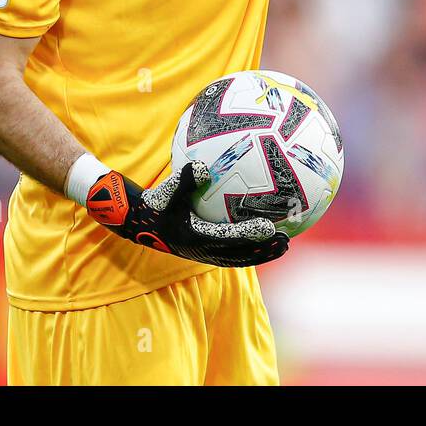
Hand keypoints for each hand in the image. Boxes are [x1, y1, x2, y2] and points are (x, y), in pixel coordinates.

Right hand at [85, 162, 289, 266]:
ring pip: (240, 258)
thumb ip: (184, 179)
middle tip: (286, 241)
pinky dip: (251, 250)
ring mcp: (205, 255)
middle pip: (240, 255)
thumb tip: (204, 166)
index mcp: (194, 237)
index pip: (227, 237)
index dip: (249, 234)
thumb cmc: (156, 204)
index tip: (268, 227)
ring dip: (261, 254)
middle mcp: (202, 250)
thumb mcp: (167, 191)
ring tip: (283, 245)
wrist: (140, 223)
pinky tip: (265, 241)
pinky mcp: (206, 253)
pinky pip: (234, 255)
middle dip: (263, 250)